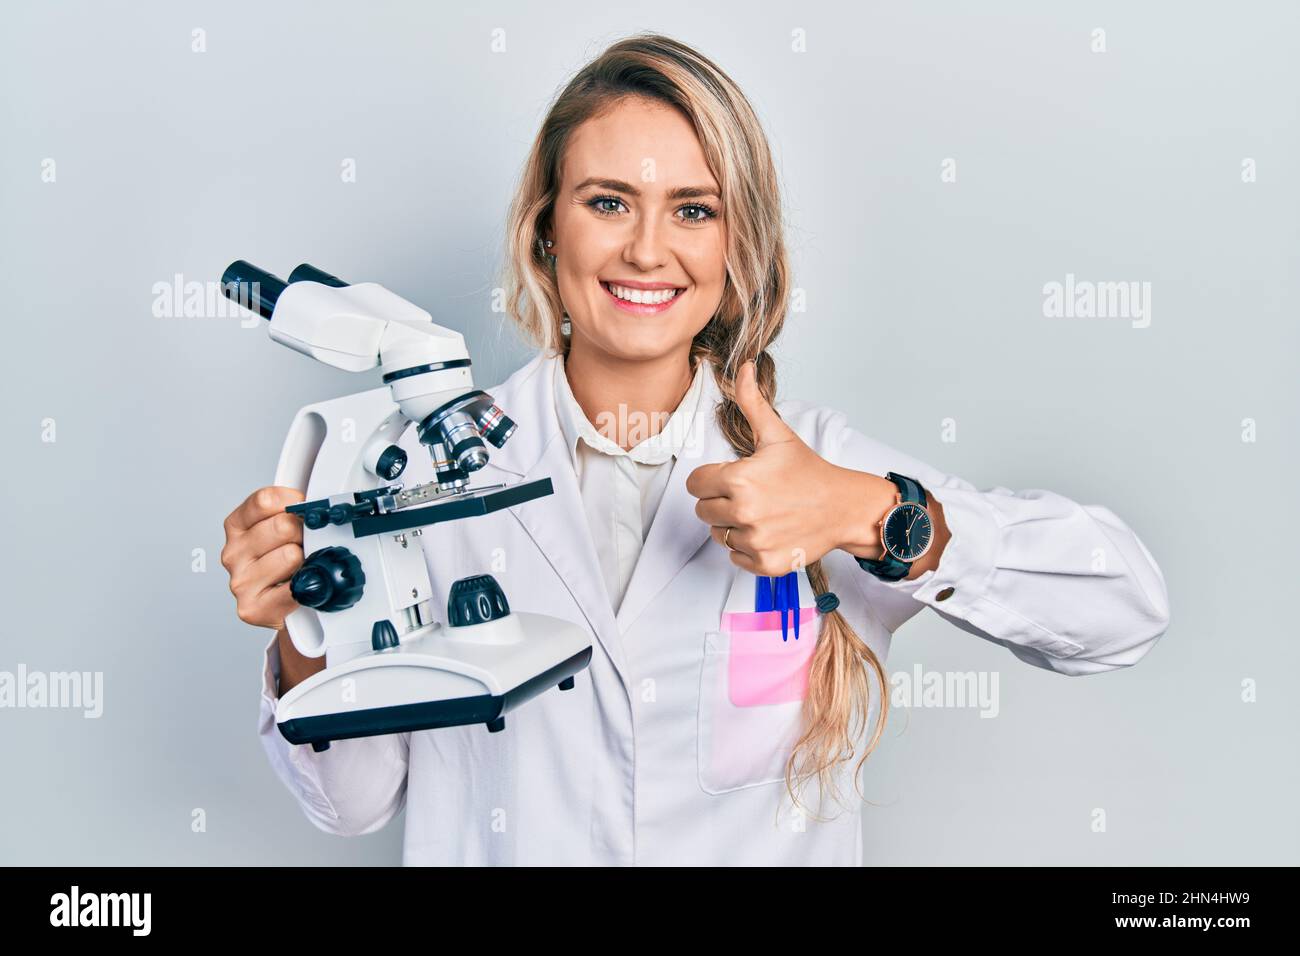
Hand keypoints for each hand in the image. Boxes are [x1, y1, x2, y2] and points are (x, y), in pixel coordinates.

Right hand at [220, 486, 305, 629]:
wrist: (289, 606)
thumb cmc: (288, 563)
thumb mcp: (285, 526)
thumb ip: (293, 509)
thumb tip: (315, 504)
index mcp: (237, 526)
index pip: (265, 500)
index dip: (293, 502)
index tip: (304, 511)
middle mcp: (233, 552)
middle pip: (282, 526)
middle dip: (303, 534)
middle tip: (306, 546)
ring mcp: (240, 581)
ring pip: (290, 555)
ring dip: (305, 562)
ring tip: (301, 570)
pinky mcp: (251, 608)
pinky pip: (294, 588)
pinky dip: (307, 586)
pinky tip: (302, 587)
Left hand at [686, 361, 895, 575]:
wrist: (844, 507)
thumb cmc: (810, 472)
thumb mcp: (777, 435)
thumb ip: (751, 403)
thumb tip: (743, 368)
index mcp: (740, 479)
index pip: (695, 484)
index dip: (710, 479)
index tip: (732, 477)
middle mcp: (744, 512)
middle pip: (703, 510)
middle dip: (720, 502)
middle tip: (749, 495)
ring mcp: (755, 541)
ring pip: (718, 534)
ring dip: (733, 525)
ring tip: (761, 513)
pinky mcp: (765, 564)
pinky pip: (735, 557)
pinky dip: (747, 548)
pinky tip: (768, 532)